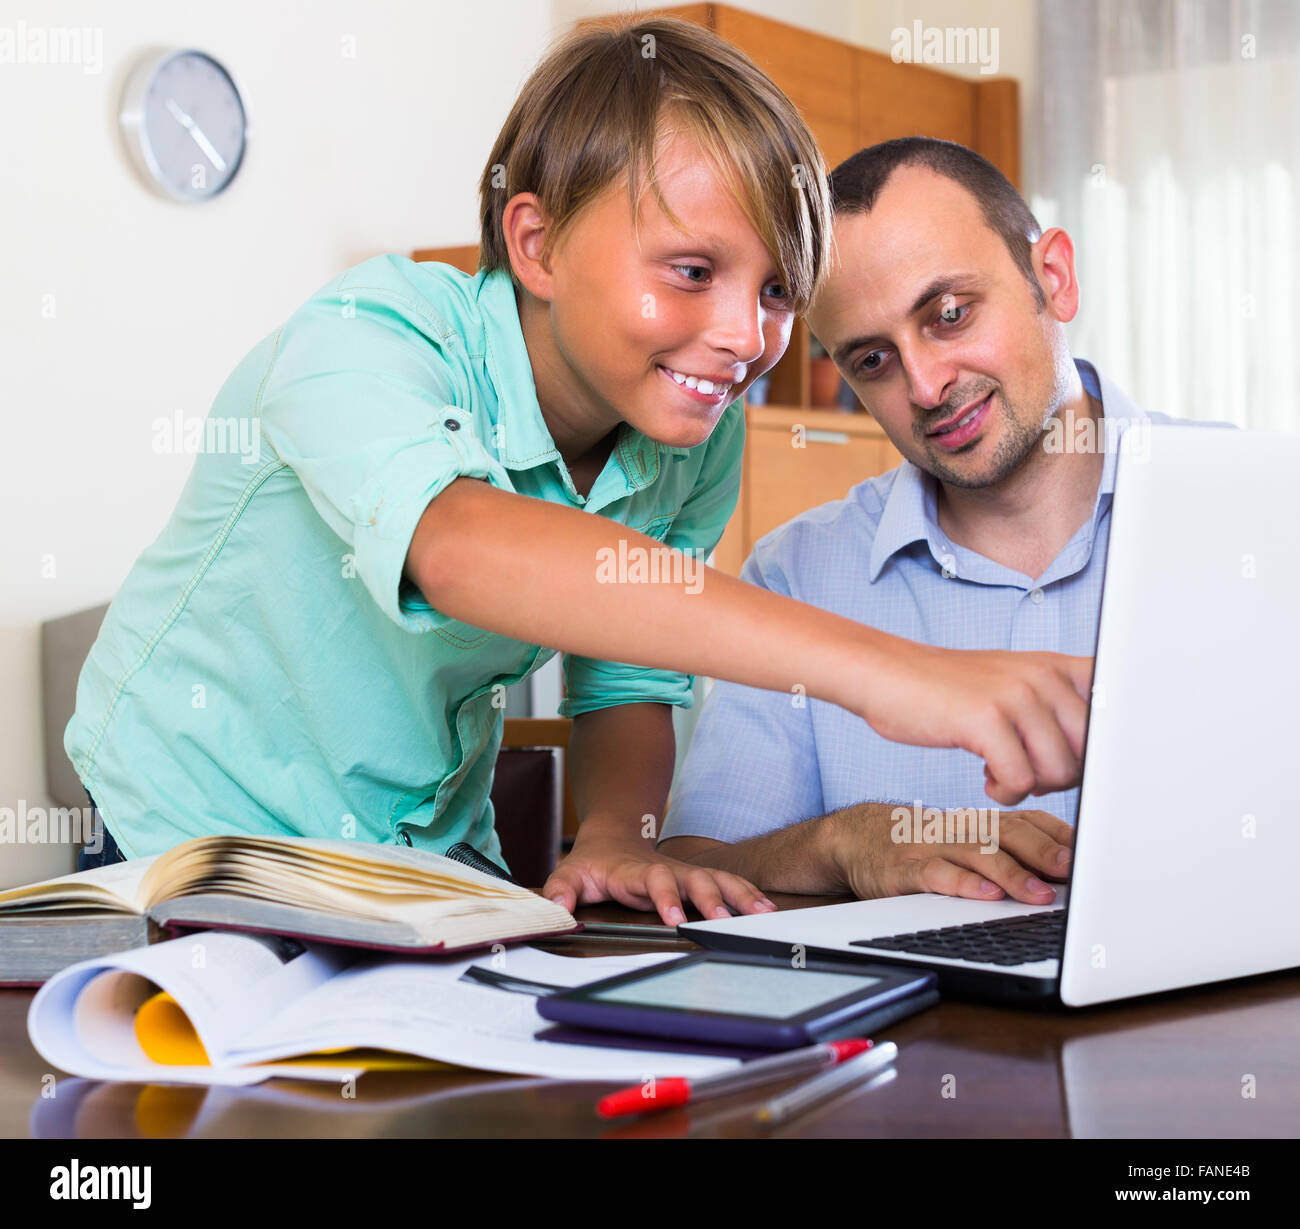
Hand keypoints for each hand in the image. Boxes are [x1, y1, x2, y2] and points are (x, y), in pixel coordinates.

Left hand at [542, 831, 775, 925]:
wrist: (613, 835)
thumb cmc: (592, 862)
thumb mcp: (569, 874)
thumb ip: (560, 893)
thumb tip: (555, 913)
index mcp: (635, 872)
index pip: (654, 881)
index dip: (665, 897)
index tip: (675, 919)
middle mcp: (666, 870)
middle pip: (694, 879)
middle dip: (711, 899)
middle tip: (725, 921)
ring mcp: (685, 873)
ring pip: (717, 879)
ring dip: (739, 894)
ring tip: (763, 913)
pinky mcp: (697, 879)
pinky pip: (727, 883)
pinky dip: (748, 893)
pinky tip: (768, 908)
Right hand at [829, 806, 1073, 904]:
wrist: (855, 839)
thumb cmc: (923, 844)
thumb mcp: (967, 840)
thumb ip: (1012, 849)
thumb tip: (1071, 871)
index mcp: (980, 822)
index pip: (1029, 822)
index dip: (1060, 837)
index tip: (1093, 854)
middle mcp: (960, 829)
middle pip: (1008, 834)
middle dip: (1045, 853)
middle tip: (1076, 871)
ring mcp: (932, 847)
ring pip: (976, 854)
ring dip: (1012, 874)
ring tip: (1040, 894)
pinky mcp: (904, 869)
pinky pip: (935, 875)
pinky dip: (961, 884)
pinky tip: (984, 896)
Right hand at [850, 643, 1093, 806]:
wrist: (886, 674)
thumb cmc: (946, 689)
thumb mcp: (1010, 681)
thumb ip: (1054, 703)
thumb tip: (1099, 753)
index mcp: (1054, 666)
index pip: (1116, 704)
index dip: (1109, 744)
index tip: (1088, 764)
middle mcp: (1042, 675)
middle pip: (1090, 752)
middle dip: (1062, 777)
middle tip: (1029, 774)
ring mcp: (1015, 695)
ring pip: (1058, 770)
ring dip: (1031, 787)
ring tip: (1004, 776)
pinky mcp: (984, 720)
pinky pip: (1019, 780)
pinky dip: (1005, 792)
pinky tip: (987, 780)